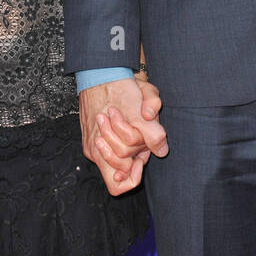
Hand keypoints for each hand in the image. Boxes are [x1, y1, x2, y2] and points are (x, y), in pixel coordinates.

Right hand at [79, 76, 167, 195]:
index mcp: (100, 148)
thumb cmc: (118, 88)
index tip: (143, 155)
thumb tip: (162, 151)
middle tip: (141, 133)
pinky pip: (114, 146)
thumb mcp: (139, 109)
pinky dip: (125, 135)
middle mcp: (94, 150)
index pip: (118, 184)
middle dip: (136, 152)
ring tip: (135, 124)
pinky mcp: (95, 135)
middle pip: (122, 168)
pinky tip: (129, 121)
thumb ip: (152, 133)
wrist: (101, 70)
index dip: (134, 174)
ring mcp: (93, 142)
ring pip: (120, 156)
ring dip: (132, 142)